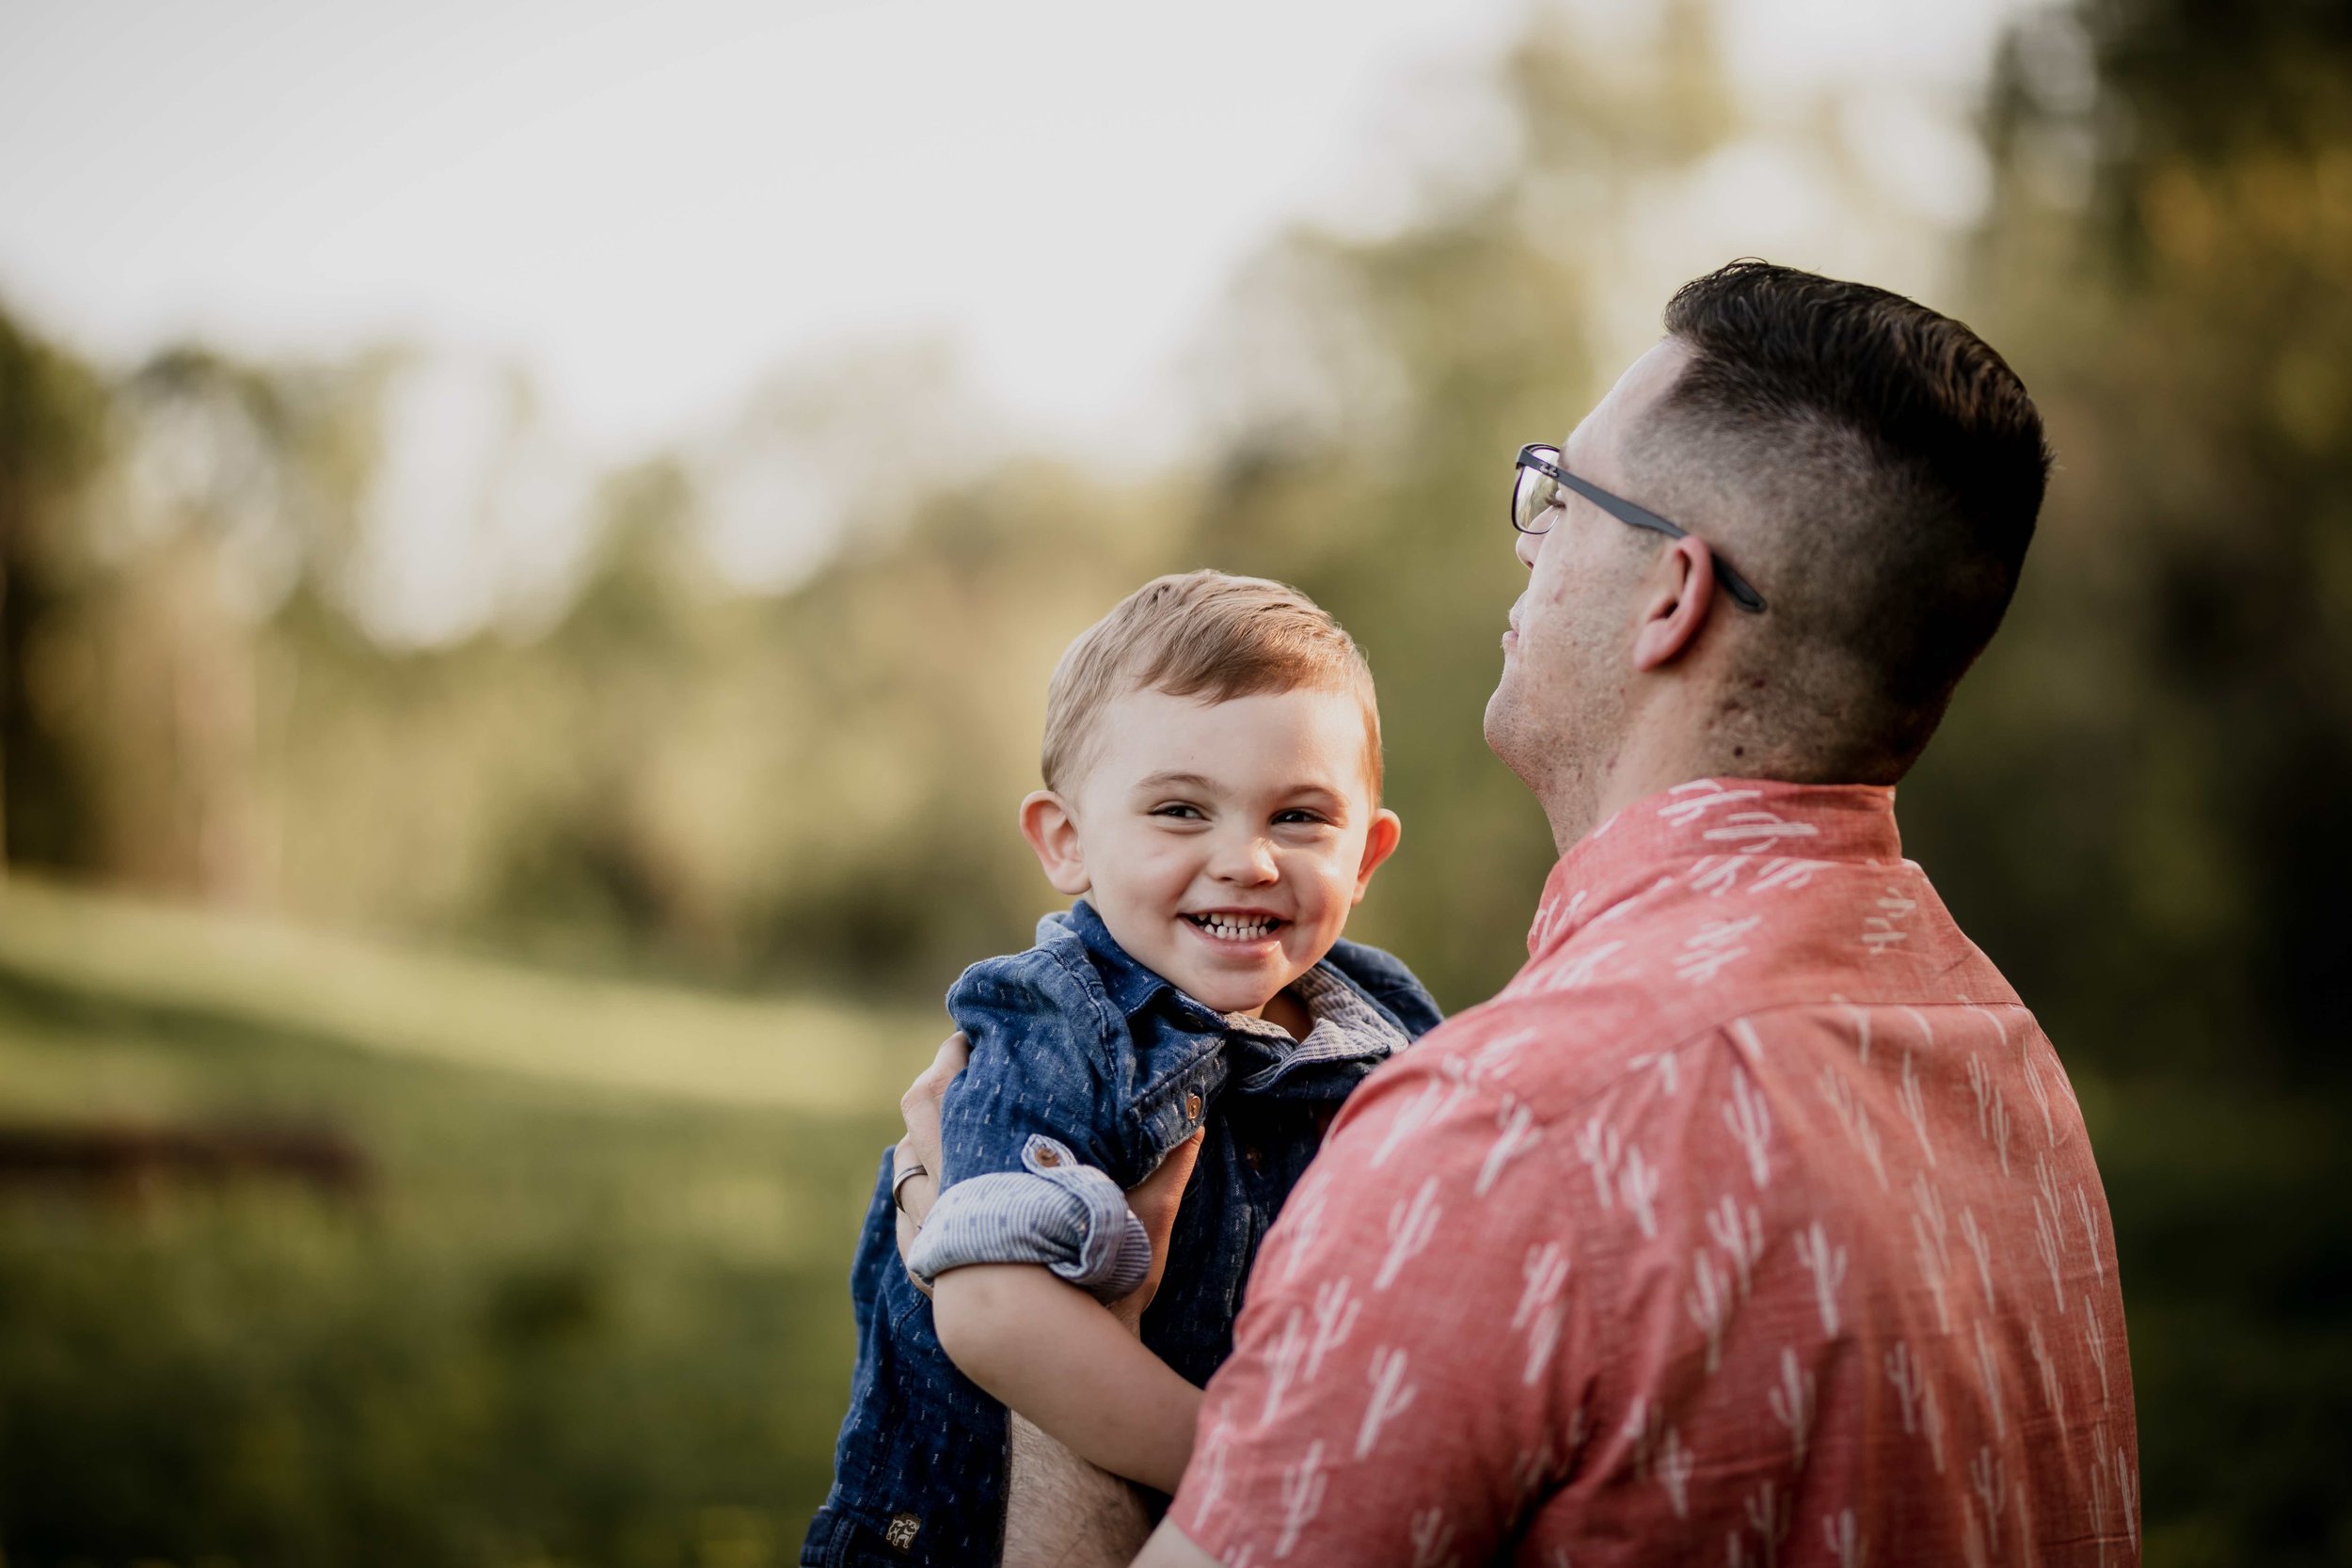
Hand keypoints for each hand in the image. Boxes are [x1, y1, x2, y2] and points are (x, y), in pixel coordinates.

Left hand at [892, 1032, 1201, 1321]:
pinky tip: (928, 1184)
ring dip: (920, 1130)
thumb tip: (1198, 1121)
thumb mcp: (1141, 1221)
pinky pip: (902, 1214)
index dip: (965, 1057)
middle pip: (921, 1107)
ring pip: (905, 1159)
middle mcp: (952, 1185)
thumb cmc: (1093, 1285)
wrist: (1047, 1355)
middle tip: (960, 1058)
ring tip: (941, 1114)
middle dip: (939, 1078)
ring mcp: (930, 1226)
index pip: (958, 1087)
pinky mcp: (924, 1265)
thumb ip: (1168, 1171)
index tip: (978, 1036)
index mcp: (995, 1160)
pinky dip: (911, 1186)